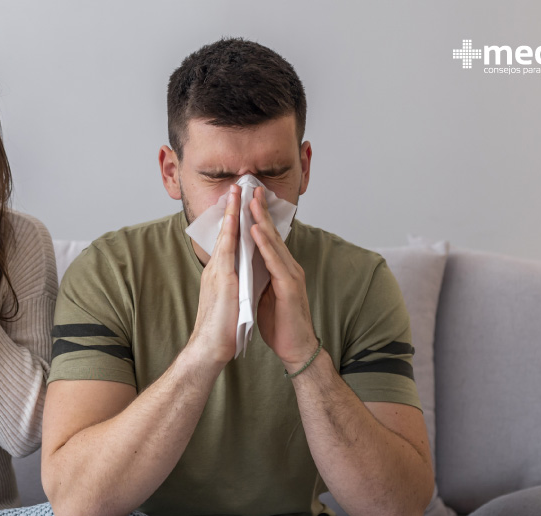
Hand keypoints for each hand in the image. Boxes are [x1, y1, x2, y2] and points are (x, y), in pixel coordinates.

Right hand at [186, 185, 240, 368]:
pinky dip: (232, 232)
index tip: (238, 205)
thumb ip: (231, 286)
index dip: (233, 223)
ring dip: (232, 213)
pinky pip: (228, 250)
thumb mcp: (227, 302)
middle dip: (231, 210)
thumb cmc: (218, 331)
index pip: (228, 244)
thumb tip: (238, 279)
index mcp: (219, 276)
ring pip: (226, 236)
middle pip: (225, 234)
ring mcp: (217, 273)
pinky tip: (237, 218)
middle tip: (237, 187)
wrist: (208, 348)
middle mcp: (215, 270)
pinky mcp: (222, 280)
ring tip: (237, 193)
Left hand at [249, 186, 319, 369]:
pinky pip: (275, 261)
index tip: (247, 199)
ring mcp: (291, 276)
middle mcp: (288, 267)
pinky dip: (265, 245)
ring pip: (274, 243)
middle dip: (261, 211)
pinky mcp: (290, 287)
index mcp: (280, 269)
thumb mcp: (263, 294)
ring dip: (262, 220)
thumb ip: (258, 276)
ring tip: (253, 201)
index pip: (267, 239)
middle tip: (251, 188)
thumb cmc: (279, 324)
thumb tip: (245, 262)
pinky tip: (256, 231)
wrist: (295, 349)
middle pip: (272, 234)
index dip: (257, 218)